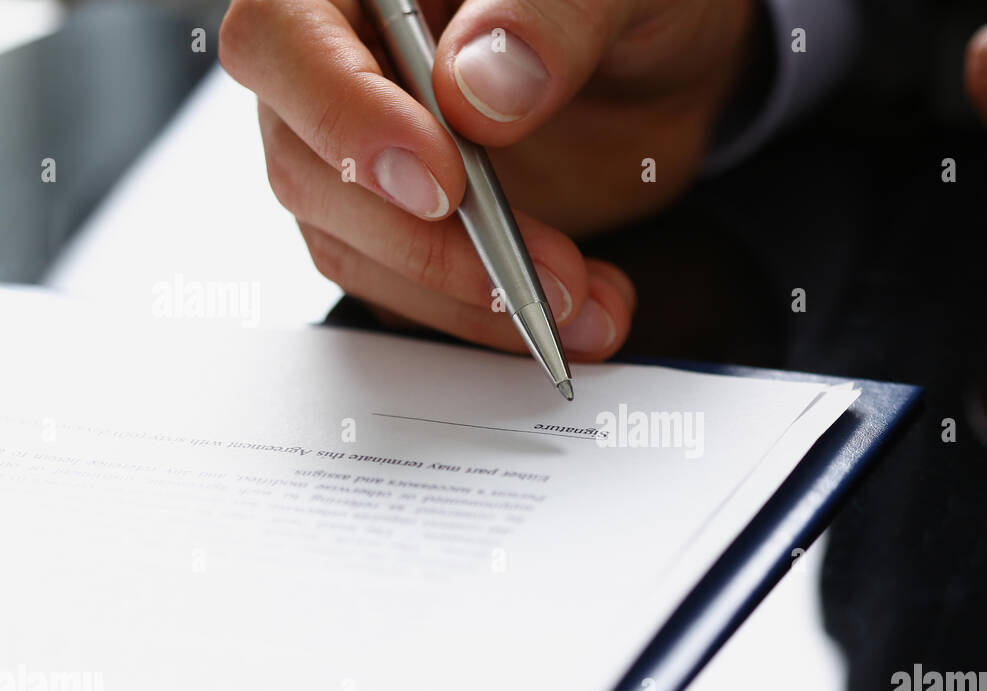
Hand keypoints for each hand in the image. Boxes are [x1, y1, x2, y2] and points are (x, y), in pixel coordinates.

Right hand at [219, 0, 757, 357]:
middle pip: (310, 172)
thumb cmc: (628, 2)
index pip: (284, 41)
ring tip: (584, 303)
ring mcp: (365, 156)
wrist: (659, 63)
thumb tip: (477, 89)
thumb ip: (549, 17)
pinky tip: (582, 311)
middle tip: (546, 275)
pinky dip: (491, 320)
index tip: (442, 186)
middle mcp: (342, 66)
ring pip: (355, 251)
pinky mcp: (406, 228)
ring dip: (470, 301)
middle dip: (429, 244)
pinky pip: (410, 294)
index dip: (345, 119)